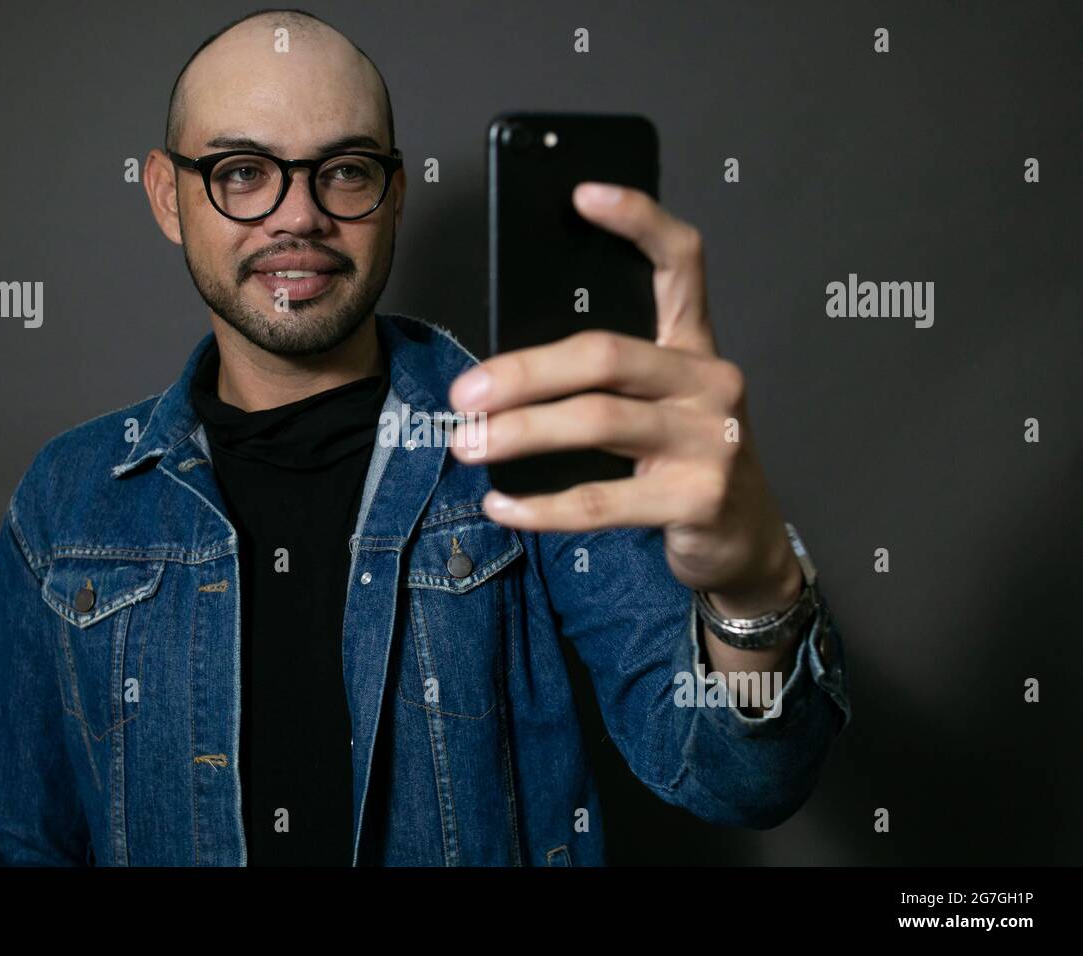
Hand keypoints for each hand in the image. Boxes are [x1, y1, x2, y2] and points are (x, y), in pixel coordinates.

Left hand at [448, 182, 801, 615]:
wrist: (743, 540)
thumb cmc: (682, 461)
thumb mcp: (658, 404)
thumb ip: (610, 377)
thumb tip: (506, 371)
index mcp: (695, 346)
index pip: (681, 262)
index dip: (638, 220)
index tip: (583, 194)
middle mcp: (711, 381)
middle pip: (606, 354)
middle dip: (524, 371)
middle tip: (466, 392)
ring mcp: (712, 438)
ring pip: (598, 420)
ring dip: (520, 432)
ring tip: (468, 444)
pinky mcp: (699, 496)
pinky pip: (601, 501)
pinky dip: (540, 506)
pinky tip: (502, 503)